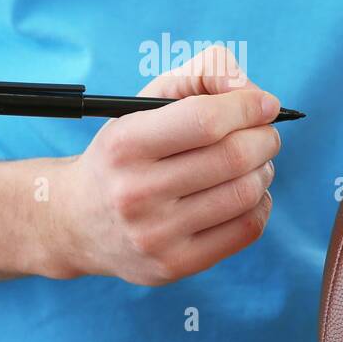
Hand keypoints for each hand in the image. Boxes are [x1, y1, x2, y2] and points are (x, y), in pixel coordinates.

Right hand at [48, 47, 280, 284]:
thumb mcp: (144, 104)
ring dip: (264, 170)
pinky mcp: (174, 265)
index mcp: (125, 144)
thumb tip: (254, 93)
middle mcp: (135, 191)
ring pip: (245, 193)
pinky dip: (260, 204)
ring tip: (254, 164)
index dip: (248, 106)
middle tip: (265, 134)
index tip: (266, 104)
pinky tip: (246, 194)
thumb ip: (199, 76)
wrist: (76, 221)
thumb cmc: (125, 153)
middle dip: (264, 138)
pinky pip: (246, 229)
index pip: (206, 120)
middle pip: (234, 157)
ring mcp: (155, 234)